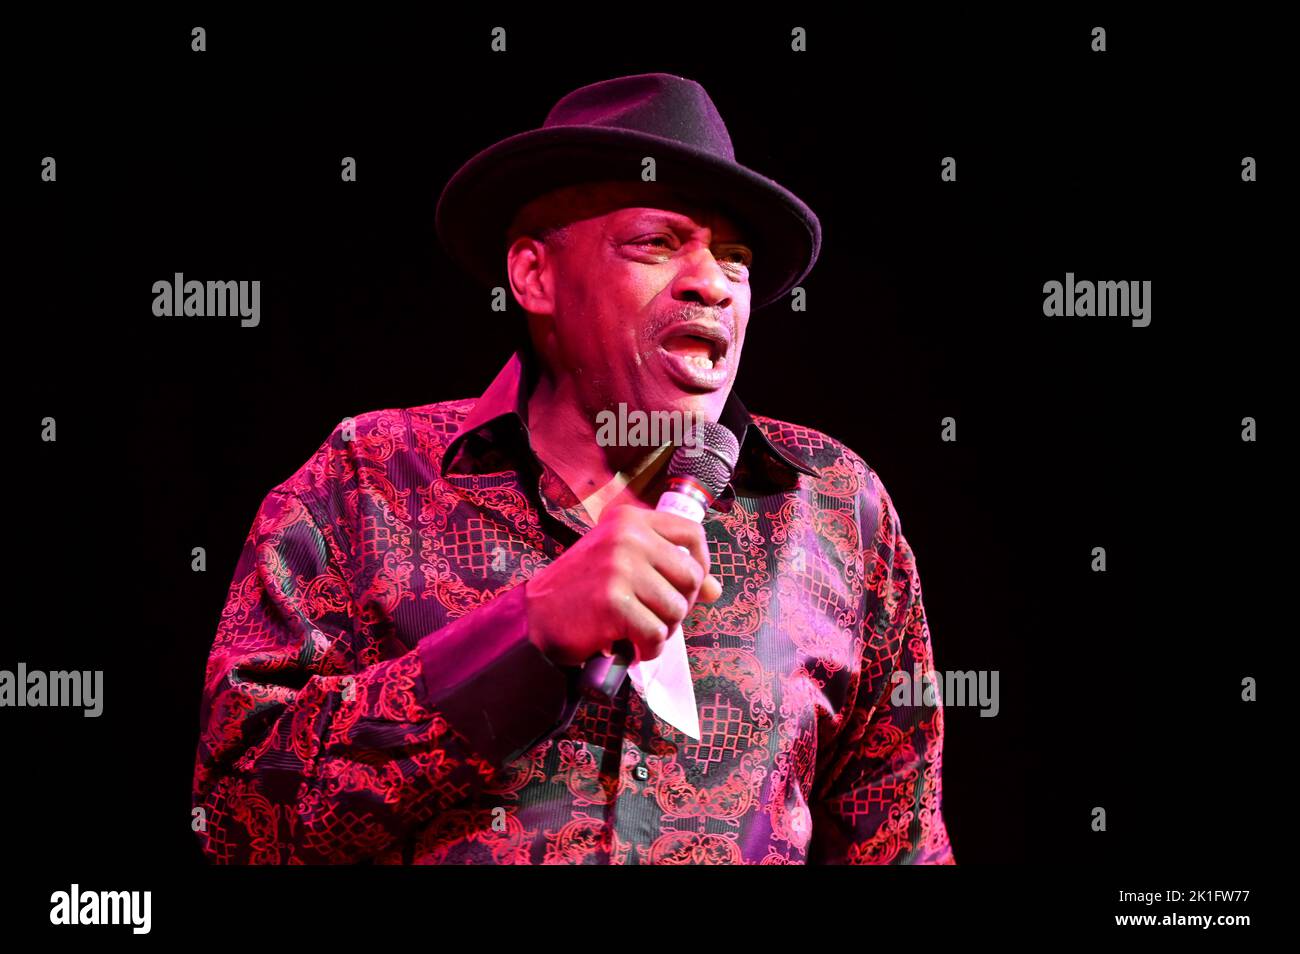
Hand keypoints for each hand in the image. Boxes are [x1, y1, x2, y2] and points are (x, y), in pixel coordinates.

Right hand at [524, 503, 722, 666]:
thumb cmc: (583, 591)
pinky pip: (656, 634)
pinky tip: (629, 646)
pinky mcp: (613, 602)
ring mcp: (620, 568)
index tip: (687, 587)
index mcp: (630, 520)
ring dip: (662, 630)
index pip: (692, 534)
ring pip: (676, 609)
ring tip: (636, 631)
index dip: (701, 565)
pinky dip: (647, 649)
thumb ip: (668, 570)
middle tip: (654, 617)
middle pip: (691, 577)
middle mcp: (627, 537)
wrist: (535, 618)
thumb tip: (714, 589)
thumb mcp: (624, 565)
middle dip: (680, 606)